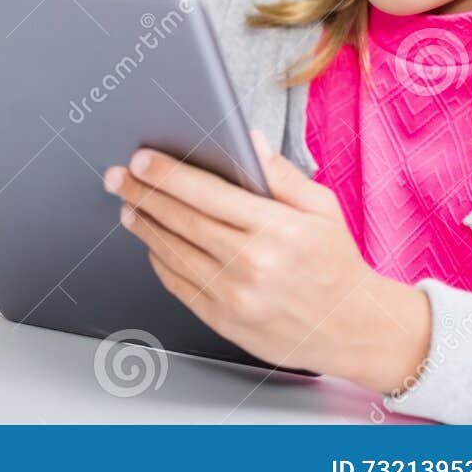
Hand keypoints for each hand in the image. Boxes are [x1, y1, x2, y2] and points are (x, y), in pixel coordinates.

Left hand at [106, 130, 430, 394]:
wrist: (354, 330)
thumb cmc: (337, 264)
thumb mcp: (323, 209)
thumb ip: (282, 175)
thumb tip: (248, 141)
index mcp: (278, 230)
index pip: (208, 194)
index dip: (168, 174)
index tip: (141, 159)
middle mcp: (253, 264)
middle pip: (182, 221)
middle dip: (143, 194)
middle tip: (118, 177)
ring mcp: (236, 297)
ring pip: (174, 253)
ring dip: (145, 226)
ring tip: (129, 205)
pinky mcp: (225, 321)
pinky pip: (180, 285)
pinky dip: (160, 260)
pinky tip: (153, 242)